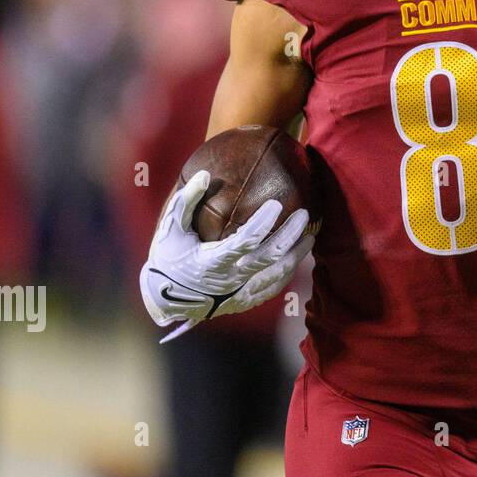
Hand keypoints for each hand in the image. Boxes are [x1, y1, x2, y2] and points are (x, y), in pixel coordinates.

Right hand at [139, 170, 313, 341]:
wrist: (165, 300)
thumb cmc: (169, 259)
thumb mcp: (171, 229)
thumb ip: (186, 201)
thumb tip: (204, 174)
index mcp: (211, 261)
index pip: (244, 241)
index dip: (262, 223)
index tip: (276, 204)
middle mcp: (229, 280)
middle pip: (270, 257)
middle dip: (290, 235)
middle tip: (304, 214)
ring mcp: (240, 293)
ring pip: (278, 275)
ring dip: (297, 254)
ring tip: (310, 235)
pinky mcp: (245, 301)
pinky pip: (274, 288)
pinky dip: (288, 272)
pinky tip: (296, 258)